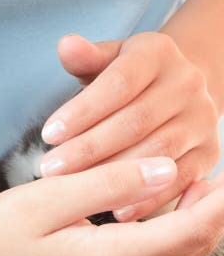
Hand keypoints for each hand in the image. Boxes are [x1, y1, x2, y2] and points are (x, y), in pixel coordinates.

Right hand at [0, 157, 223, 255]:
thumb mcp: (44, 199)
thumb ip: (108, 182)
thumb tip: (168, 168)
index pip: (193, 229)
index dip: (218, 195)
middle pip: (196, 246)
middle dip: (214, 206)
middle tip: (215, 163)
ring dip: (195, 219)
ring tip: (193, 178)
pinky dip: (172, 234)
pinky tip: (158, 207)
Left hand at [38, 33, 220, 220]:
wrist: (173, 89)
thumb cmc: (123, 78)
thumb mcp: (104, 60)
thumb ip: (84, 58)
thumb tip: (66, 45)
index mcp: (157, 53)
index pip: (118, 83)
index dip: (83, 111)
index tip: (48, 135)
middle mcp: (187, 84)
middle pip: (135, 121)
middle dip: (89, 148)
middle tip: (50, 169)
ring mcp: (202, 120)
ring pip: (157, 152)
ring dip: (113, 175)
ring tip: (73, 189)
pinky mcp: (209, 154)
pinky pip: (179, 180)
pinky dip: (147, 198)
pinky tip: (114, 211)